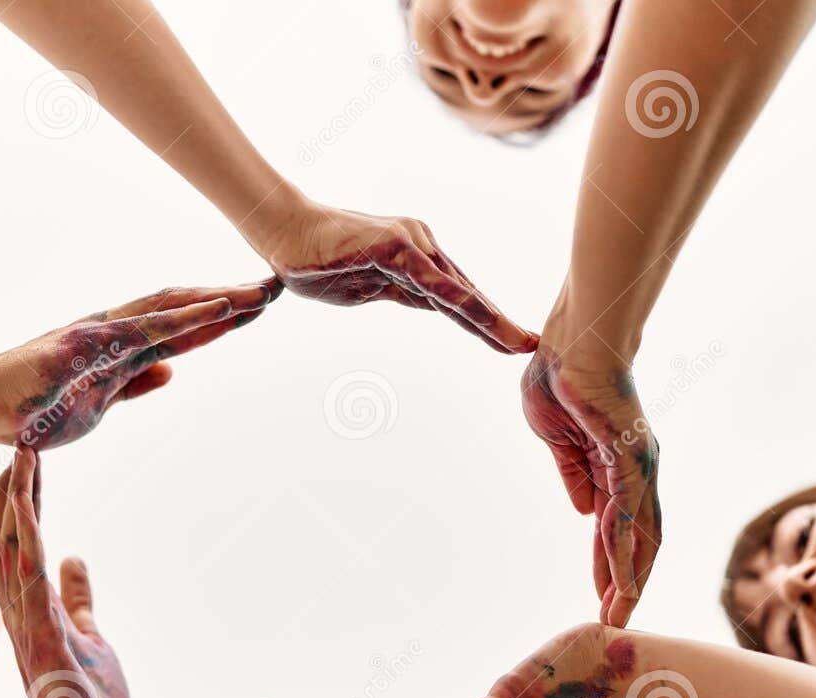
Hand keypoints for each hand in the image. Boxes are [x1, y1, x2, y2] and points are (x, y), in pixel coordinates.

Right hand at [0, 282, 276, 450]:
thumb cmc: (34, 408)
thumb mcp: (99, 405)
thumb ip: (134, 386)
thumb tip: (170, 373)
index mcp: (120, 346)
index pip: (181, 328)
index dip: (221, 317)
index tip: (258, 310)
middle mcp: (117, 330)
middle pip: (185, 308)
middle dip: (233, 299)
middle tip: (276, 288)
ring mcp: (105, 332)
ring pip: (174, 309)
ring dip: (221, 299)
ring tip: (261, 293)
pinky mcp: (92, 342)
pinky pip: (148, 328)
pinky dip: (187, 315)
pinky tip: (219, 307)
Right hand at [0, 447, 131, 697]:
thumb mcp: (88, 635)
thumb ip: (77, 598)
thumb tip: (75, 559)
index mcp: (33, 608)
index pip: (17, 543)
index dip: (19, 501)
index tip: (28, 459)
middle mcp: (23, 611)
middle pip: (5, 538)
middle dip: (12, 490)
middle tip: (21, 440)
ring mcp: (29, 625)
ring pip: (13, 551)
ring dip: (17, 504)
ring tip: (23, 457)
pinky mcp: (44, 640)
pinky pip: (31, 583)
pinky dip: (28, 543)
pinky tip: (30, 512)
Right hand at [246, 195, 536, 353]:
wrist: (283, 232)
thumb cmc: (318, 261)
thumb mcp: (368, 290)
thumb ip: (404, 295)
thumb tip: (435, 306)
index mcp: (416, 258)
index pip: (457, 296)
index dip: (485, 321)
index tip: (513, 343)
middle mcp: (421, 245)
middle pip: (466, 293)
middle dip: (499, 324)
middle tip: (532, 347)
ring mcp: (411, 242)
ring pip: (456, 290)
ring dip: (489, 319)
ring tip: (517, 344)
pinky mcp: (395, 245)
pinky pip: (431, 281)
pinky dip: (458, 301)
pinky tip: (481, 319)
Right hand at [521, 347, 660, 626]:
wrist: (572, 338)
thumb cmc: (560, 376)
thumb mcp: (556, 440)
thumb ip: (572, 474)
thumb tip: (582, 510)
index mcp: (616, 467)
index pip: (615, 527)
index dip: (609, 565)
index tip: (602, 599)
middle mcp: (636, 472)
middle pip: (636, 540)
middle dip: (626, 584)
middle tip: (616, 624)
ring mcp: (637, 466)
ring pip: (637, 536)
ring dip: (628, 580)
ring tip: (619, 617)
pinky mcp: (630, 458)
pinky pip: (627, 516)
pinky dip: (624, 553)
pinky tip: (621, 581)